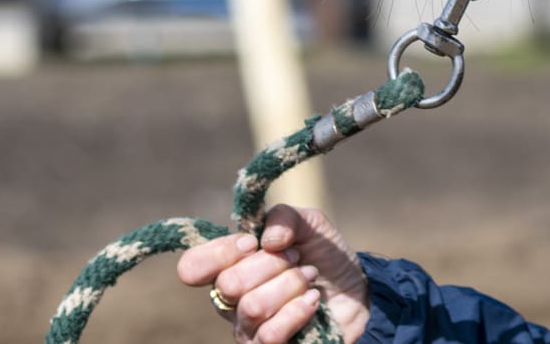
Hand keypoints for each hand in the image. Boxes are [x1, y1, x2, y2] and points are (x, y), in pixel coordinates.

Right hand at [177, 203, 370, 343]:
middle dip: (272, 264)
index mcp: (232, 267)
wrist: (355, 291)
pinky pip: (271, 335)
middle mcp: (232, 303)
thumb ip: (286, 217)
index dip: (221, 252)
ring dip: (290, 285)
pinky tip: (313, 301)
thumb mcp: (311, 224)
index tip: (254, 243)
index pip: (193, 266)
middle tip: (296, 259)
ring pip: (252, 307)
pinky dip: (298, 310)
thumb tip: (268, 239)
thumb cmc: (324, 257)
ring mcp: (247, 332)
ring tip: (309, 279)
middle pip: (228, 284)